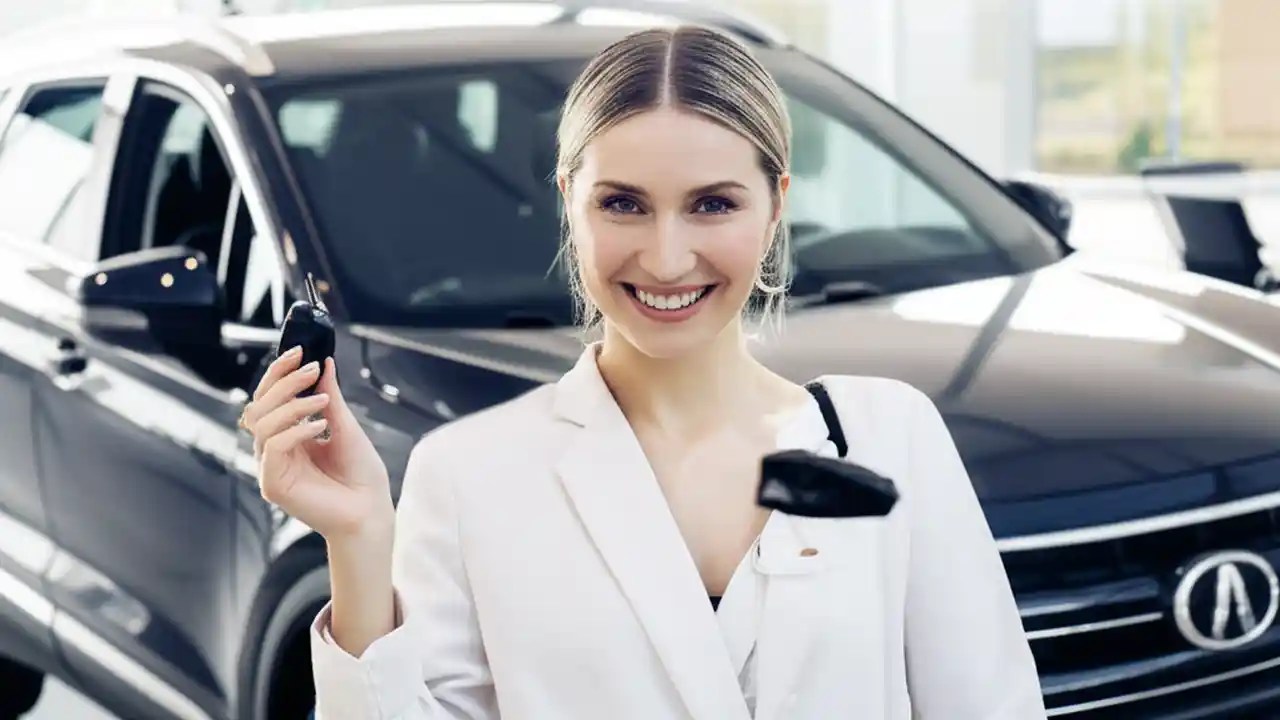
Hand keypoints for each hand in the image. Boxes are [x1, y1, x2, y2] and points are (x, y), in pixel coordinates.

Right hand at [243, 348, 392, 539]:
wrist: (371, 510)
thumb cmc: (361, 474)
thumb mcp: (345, 426)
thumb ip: (330, 396)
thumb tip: (325, 364)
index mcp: (288, 434)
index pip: (270, 397)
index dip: (279, 372)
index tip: (299, 351)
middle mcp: (275, 449)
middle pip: (259, 405)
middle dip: (284, 382)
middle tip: (311, 369)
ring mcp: (271, 467)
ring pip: (261, 423)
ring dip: (291, 404)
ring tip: (322, 401)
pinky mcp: (273, 484)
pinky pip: (273, 447)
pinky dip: (295, 430)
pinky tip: (319, 426)